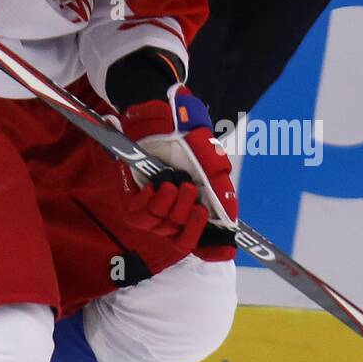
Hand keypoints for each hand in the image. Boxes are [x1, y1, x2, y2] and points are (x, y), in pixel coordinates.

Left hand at [121, 86, 237, 261]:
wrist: (163, 118)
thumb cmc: (189, 141)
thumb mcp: (213, 166)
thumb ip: (223, 195)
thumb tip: (231, 223)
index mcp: (190, 209)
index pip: (194, 239)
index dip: (203, 243)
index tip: (213, 240)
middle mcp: (170, 212)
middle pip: (179, 237)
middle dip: (185, 215)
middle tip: (189, 189)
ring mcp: (150, 207)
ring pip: (160, 227)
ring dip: (169, 205)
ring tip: (173, 183)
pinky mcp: (131, 198)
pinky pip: (139, 216)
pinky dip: (150, 202)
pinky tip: (154, 185)